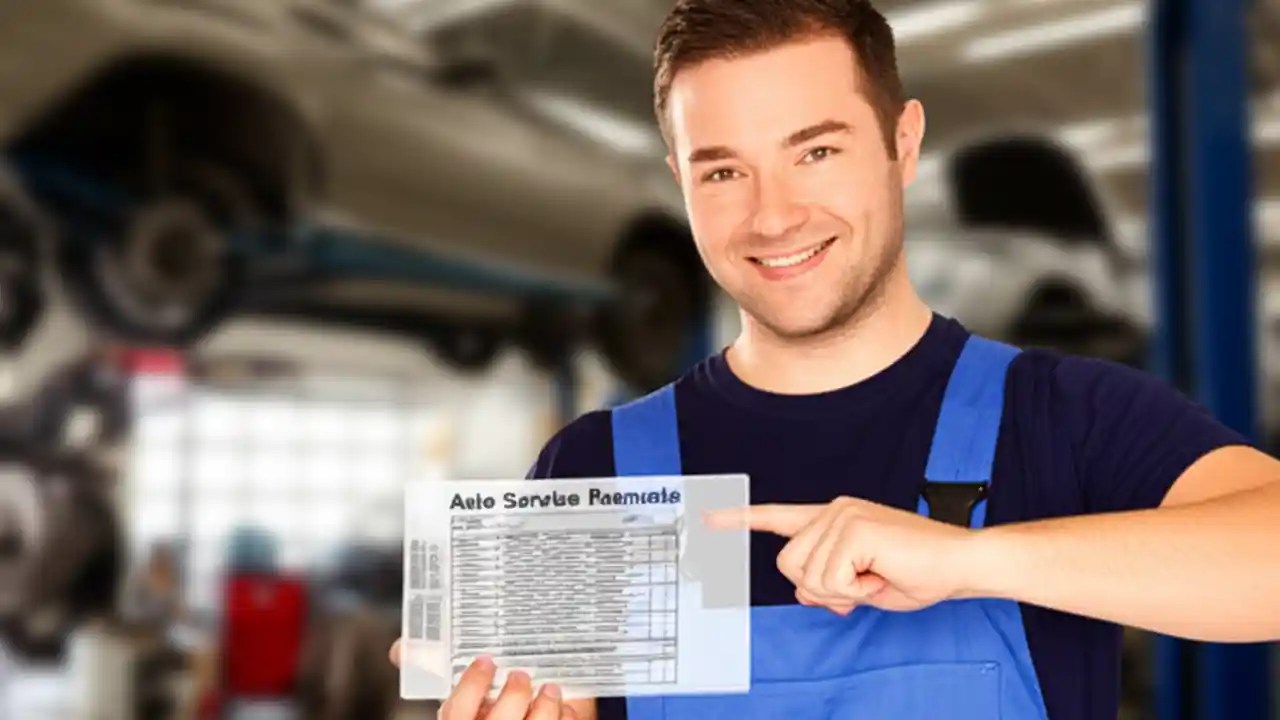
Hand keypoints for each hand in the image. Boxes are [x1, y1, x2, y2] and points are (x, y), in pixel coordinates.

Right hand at [389, 641, 577, 718]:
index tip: (486, 661)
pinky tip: (563, 706)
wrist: (522, 718)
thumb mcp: (466, 697)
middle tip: (521, 675)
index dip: (472, 685)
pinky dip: (564, 716)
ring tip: (550, 689)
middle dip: (514, 696)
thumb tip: (399, 649)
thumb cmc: (491, 710)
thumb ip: (438, 671)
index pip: (457, 711)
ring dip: (546, 706)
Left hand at [705, 496, 976, 613]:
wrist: (961, 563)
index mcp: (833, 518)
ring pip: (808, 576)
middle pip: (789, 565)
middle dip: (823, 589)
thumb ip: (829, 585)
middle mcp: (832, 509)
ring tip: (876, 576)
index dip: (740, 520)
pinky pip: (832, 581)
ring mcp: (841, 514)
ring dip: (844, 592)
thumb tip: (805, 593)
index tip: (707, 518)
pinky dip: (857, 592)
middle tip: (864, 583)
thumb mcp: (863, 586)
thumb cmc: (918, 574)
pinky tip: (881, 575)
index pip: (778, 517)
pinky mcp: (854, 527)